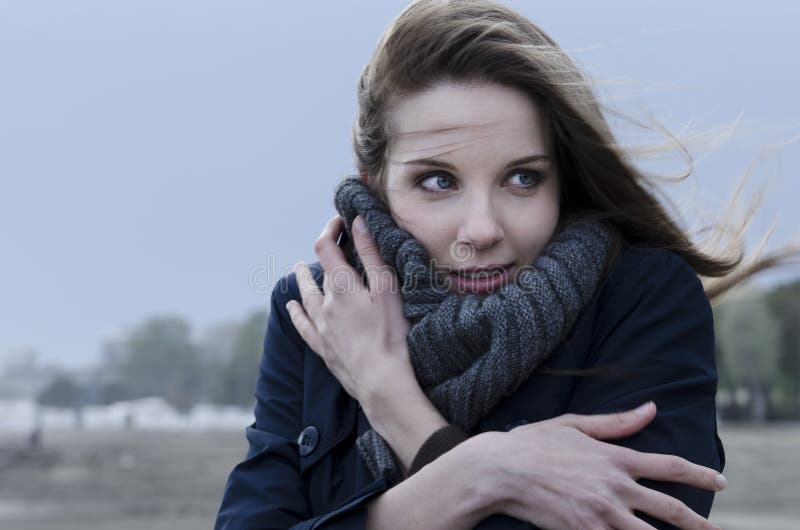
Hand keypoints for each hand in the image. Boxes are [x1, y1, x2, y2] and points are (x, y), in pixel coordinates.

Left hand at [285, 214, 414, 405]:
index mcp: (343, 287)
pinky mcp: (323, 347)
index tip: (339, 220)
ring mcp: (321, 327)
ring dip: (303, 280)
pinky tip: (292, 308)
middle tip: (328, 243)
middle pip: (318, 271)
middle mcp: (326, 305)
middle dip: (322, 254)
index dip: (330, 229)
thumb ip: (372, 254)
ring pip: (306, 297)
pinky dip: (296, 313)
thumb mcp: (388, 289)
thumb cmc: (391, 335)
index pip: (327, 247)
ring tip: (299, 268)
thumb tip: (358, 222)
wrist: (380, 381)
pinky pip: (303, 326)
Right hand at [473, 402, 725, 529]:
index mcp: (616, 458)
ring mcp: (602, 514)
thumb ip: (616, 422)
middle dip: (700, 523)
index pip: (671, 466)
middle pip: (671, 509)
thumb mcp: (574, 424)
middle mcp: (616, 487)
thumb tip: (651, 408)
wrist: (501, 471)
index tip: (721, 482)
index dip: (701, 475)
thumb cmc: (533, 443)